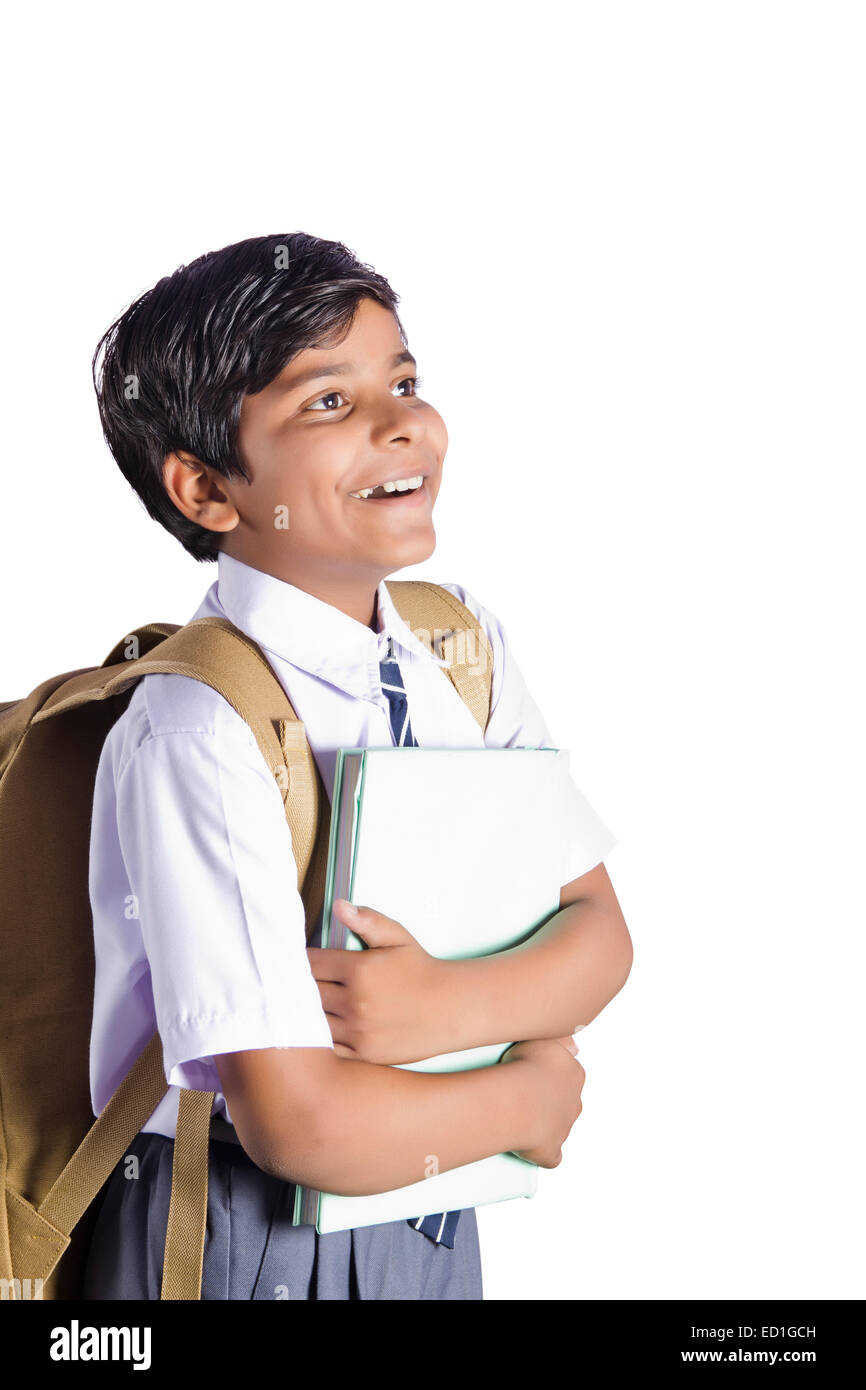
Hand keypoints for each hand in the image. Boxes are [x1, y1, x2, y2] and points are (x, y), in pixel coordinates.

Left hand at [306, 900, 451, 1064]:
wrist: (451, 1008)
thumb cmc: (421, 970)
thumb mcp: (397, 938)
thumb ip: (367, 921)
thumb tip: (338, 905)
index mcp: (359, 970)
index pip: (310, 964)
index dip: (298, 961)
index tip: (294, 961)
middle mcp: (356, 1002)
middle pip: (306, 994)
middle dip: (297, 987)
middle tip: (289, 983)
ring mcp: (358, 1030)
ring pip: (313, 1021)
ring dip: (304, 1013)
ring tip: (299, 1006)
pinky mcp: (363, 1053)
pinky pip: (328, 1047)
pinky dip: (319, 1038)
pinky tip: (318, 1028)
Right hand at [499, 1036, 584, 1167]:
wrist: (517, 1098)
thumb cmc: (527, 1064)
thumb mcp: (546, 1037)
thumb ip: (562, 1040)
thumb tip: (575, 1045)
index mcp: (575, 1074)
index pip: (567, 1075)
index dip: (549, 1076)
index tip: (532, 1074)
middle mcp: (574, 1102)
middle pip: (564, 1102)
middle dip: (547, 1101)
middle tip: (521, 1096)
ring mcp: (564, 1129)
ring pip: (556, 1128)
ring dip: (541, 1125)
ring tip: (516, 1118)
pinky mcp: (552, 1151)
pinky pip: (550, 1155)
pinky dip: (541, 1154)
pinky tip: (528, 1149)